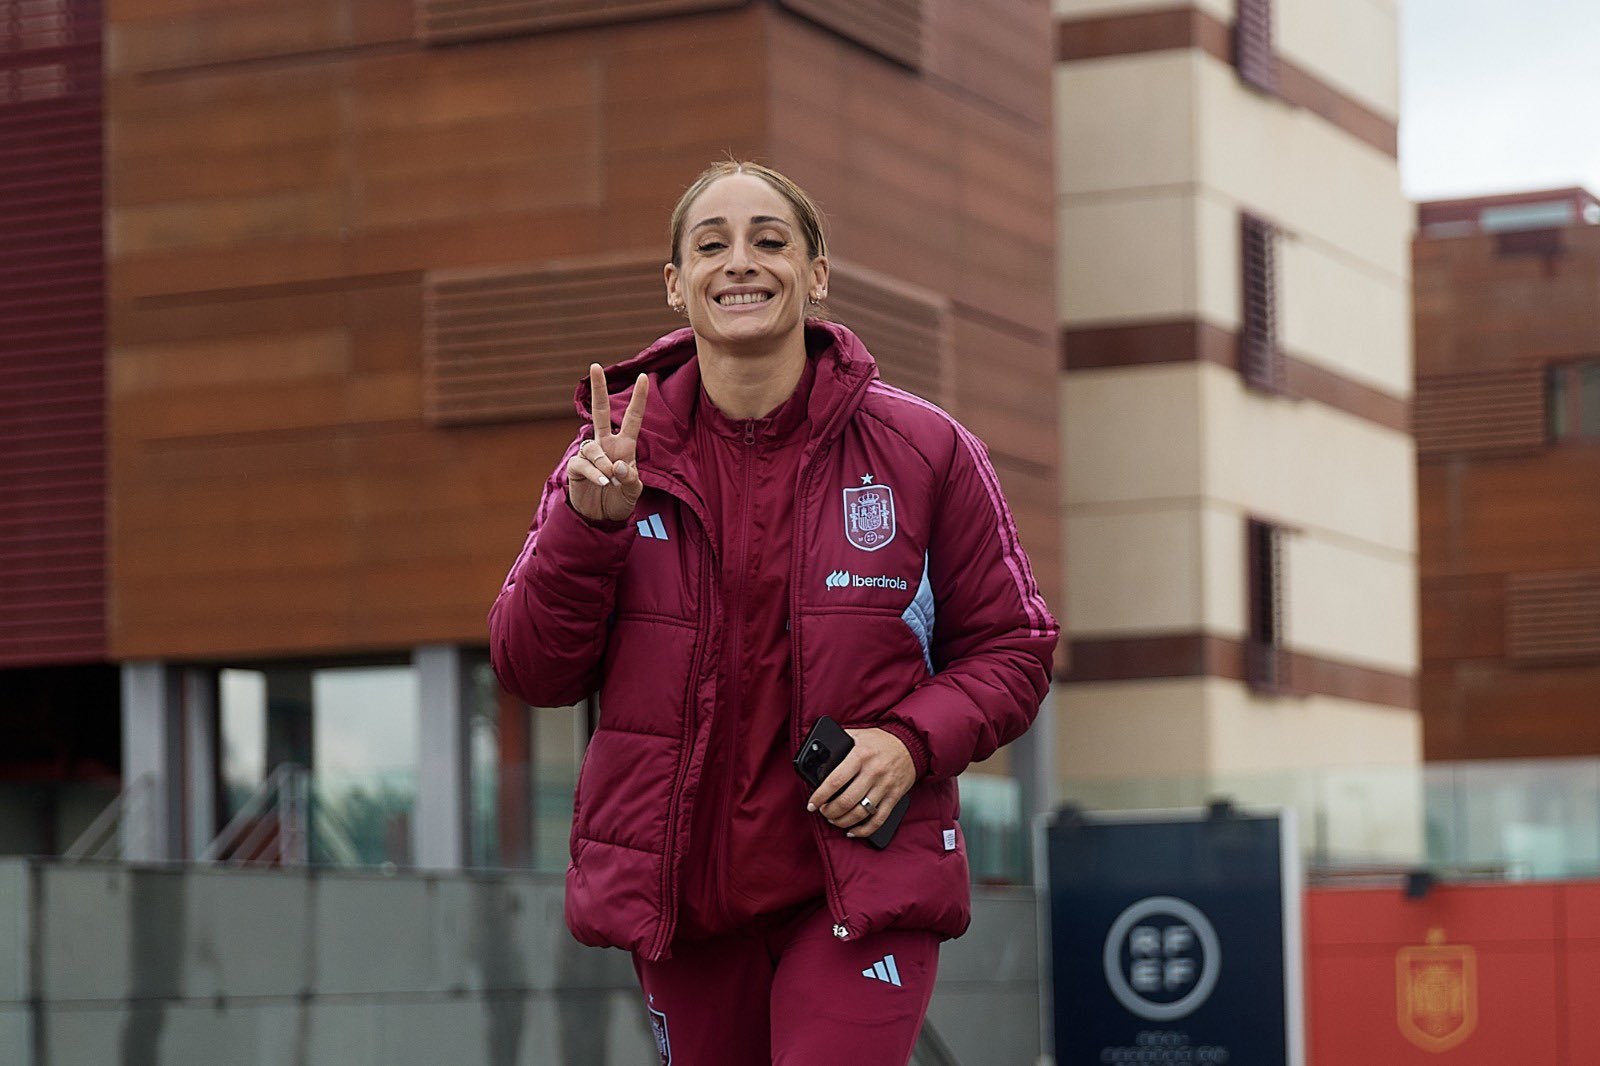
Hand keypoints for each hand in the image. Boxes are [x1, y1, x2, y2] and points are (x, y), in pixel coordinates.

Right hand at [567, 363, 648, 521]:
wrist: (600, 518)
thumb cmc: (620, 500)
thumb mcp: (634, 492)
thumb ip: (631, 479)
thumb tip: (617, 464)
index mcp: (624, 446)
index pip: (632, 418)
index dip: (639, 399)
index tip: (644, 376)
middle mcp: (606, 444)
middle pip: (600, 411)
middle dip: (598, 388)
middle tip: (595, 365)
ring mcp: (590, 454)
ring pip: (593, 448)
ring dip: (603, 465)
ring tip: (609, 481)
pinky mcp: (576, 467)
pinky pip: (583, 463)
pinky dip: (594, 473)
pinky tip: (601, 483)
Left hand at [807, 728, 915, 839]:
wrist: (910, 744)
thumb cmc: (879, 741)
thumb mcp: (857, 735)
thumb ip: (838, 743)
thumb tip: (817, 752)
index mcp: (860, 755)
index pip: (835, 780)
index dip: (820, 796)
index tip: (812, 804)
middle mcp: (873, 772)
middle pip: (846, 801)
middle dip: (830, 811)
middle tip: (823, 811)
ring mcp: (885, 786)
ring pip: (860, 813)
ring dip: (843, 821)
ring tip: (834, 819)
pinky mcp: (894, 797)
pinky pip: (878, 820)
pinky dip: (863, 830)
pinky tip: (852, 831)